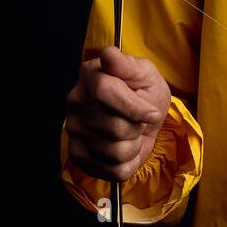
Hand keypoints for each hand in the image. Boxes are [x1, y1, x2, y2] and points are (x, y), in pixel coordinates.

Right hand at [65, 46, 170, 181]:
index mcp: (91, 75)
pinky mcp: (79, 154)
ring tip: (132, 133)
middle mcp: (76, 102)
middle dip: (137, 127)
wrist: (142, 117)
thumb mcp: (145, 74)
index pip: (106, 93)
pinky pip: (113, 171)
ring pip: (115, 152)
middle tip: (138, 120)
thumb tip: (109, 55)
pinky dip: (128, 163)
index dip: (135, 109)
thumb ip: (128, 66)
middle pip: (114, 128)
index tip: (152, 113)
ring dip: (134, 146)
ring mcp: (74, 130)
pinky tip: (126, 149)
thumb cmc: (144, 91)